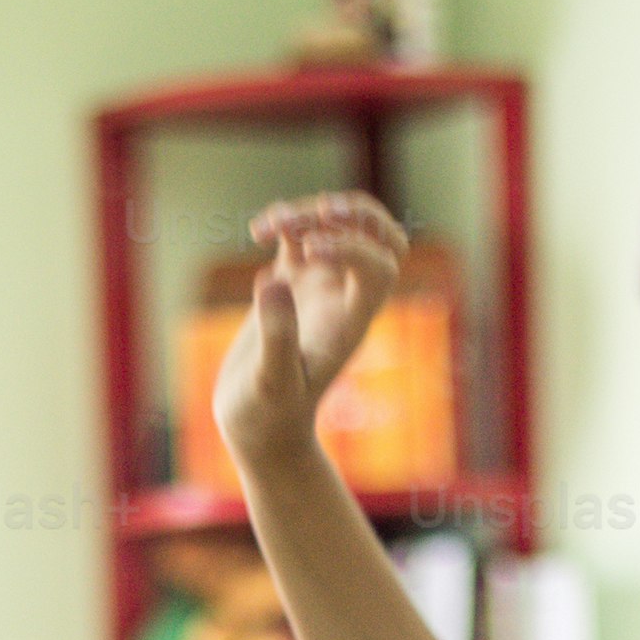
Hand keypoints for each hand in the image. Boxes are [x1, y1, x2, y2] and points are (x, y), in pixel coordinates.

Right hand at [212, 195, 410, 480]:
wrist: (258, 428)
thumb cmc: (268, 415)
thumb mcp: (271, 381)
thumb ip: (277, 333)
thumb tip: (274, 277)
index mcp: (352, 322)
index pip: (381, 267)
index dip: (354, 246)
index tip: (310, 250)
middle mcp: (344, 299)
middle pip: (381, 237)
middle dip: (357, 214)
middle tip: (320, 212)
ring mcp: (320, 288)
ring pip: (337, 227)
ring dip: (310, 213)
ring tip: (268, 226)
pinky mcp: (291, 284)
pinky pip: (301, 235)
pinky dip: (286, 220)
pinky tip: (259, 231)